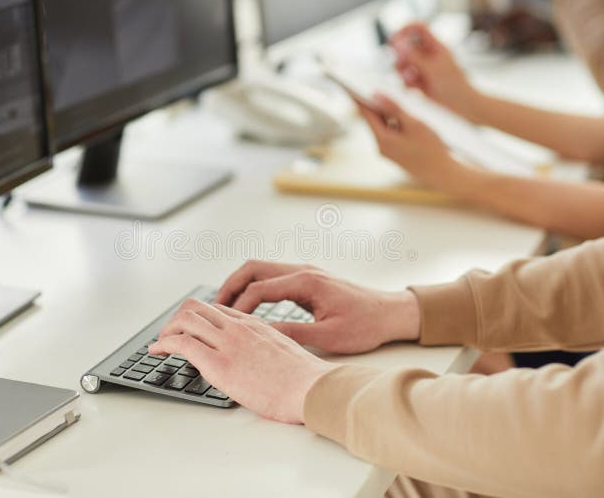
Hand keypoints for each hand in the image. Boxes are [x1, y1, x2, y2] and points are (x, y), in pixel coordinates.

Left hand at [149, 299, 336, 423]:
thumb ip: (263, 348)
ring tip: (159, 344)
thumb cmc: (304, 379)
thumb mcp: (283, 352)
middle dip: (176, 319)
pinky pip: (182, 343)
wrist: (312, 388)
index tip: (189, 331)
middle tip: (169, 335)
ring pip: (185, 319)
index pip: (217, 310)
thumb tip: (252, 359)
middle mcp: (238, 328)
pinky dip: (163, 344)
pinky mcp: (219, 363)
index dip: (198, 319)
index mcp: (254, 325)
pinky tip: (157, 352)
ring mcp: (228, 343)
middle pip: (196, 307)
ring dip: (166, 330)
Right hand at [215, 260, 420, 353]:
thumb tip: (261, 336)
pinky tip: (247, 305)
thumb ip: (293, 333)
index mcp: (307, 282)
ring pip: (261, 269)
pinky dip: (253, 286)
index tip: (226, 323)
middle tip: (212, 308)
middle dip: (230, 286)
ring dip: (240, 284)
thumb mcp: (329, 336)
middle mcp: (303, 271)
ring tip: (223, 306)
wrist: (390, 313)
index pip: (260, 288)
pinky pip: (272, 276)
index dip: (239, 306)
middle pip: (253, 268)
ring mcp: (304, 272)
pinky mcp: (307, 279)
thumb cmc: (365, 325)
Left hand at [359, 93, 464, 189]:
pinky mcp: (396, 152)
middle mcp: (381, 147)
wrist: (443, 174)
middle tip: (373, 84)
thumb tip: (376, 95)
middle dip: (374, 102)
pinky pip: (391, 132)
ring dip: (386, 112)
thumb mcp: (414, 124)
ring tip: (392, 97)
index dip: (358, 97)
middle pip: (373, 119)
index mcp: (383, 140)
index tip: (349, 84)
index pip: (365, 113)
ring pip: (383, 125)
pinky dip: (395, 121)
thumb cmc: (432, 150)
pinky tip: (404, 114)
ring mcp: (388, 151)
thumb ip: (394, 108)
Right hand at [390, 23, 478, 119]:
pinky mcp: (420, 82)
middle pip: (406, 46)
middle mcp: (428, 55)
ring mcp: (424, 68)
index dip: (404, 30)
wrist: (463, 106)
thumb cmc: (454, 86)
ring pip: (403, 63)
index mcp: (436, 46)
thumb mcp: (431, 69)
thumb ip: (413, 56)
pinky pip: (406, 78)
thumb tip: (397, 42)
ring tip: (411, 81)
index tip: (395, 40)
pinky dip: (406, 83)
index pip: (418, 28)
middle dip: (400, 56)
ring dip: (402, 71)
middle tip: (402, 65)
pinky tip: (414, 89)